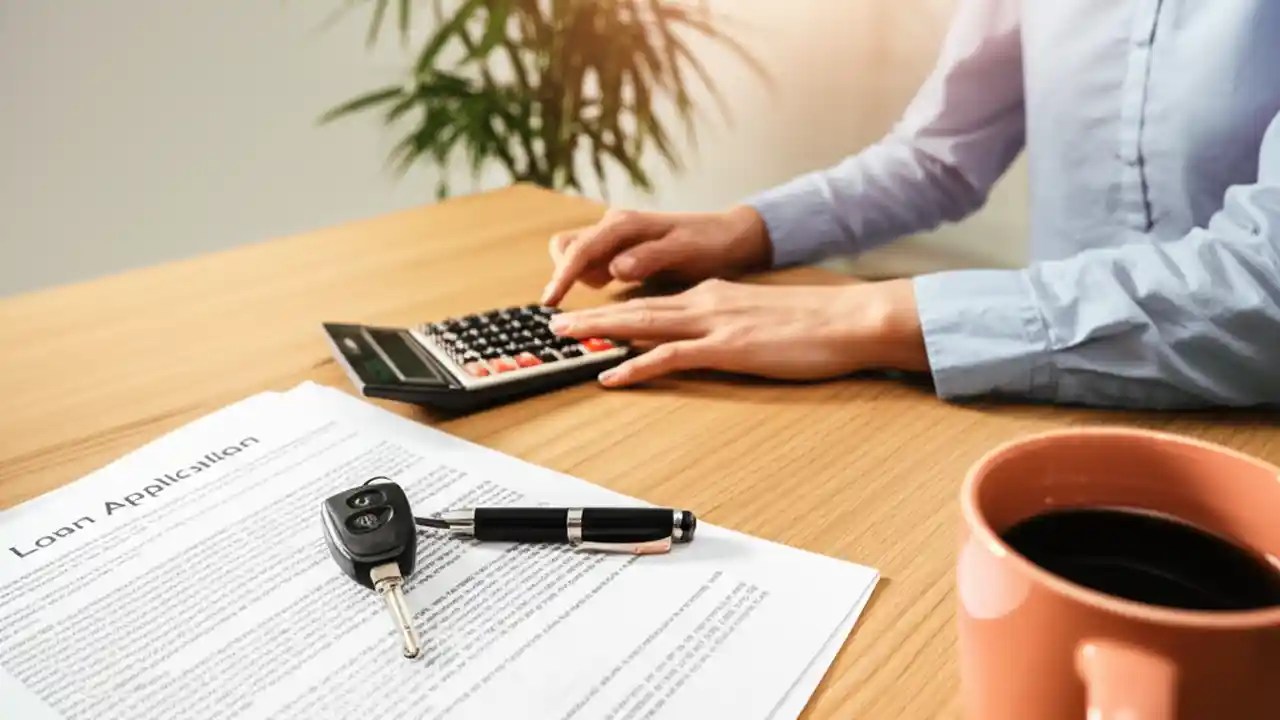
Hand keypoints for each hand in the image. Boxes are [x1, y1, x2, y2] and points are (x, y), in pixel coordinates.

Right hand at [541, 206, 771, 305]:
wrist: (729, 236)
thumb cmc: (710, 242)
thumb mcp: (686, 250)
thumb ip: (650, 257)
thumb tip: (615, 268)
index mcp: (625, 224)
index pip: (580, 250)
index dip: (562, 277)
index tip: (552, 303)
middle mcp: (614, 226)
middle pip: (567, 247)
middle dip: (567, 273)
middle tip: (590, 294)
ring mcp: (615, 238)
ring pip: (577, 256)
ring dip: (581, 277)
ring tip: (611, 289)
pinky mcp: (620, 250)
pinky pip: (592, 263)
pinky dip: (593, 279)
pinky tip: (618, 286)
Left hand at [548, 278, 928, 386]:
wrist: (849, 318)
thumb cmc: (814, 324)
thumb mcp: (761, 317)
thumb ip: (731, 324)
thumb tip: (712, 338)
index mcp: (714, 296)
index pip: (654, 302)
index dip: (616, 309)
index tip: (588, 317)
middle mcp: (706, 303)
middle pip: (637, 309)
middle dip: (593, 315)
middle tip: (556, 322)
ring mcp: (714, 324)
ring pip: (643, 325)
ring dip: (601, 332)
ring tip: (566, 338)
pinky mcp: (726, 348)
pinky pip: (670, 357)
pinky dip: (636, 366)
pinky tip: (612, 376)